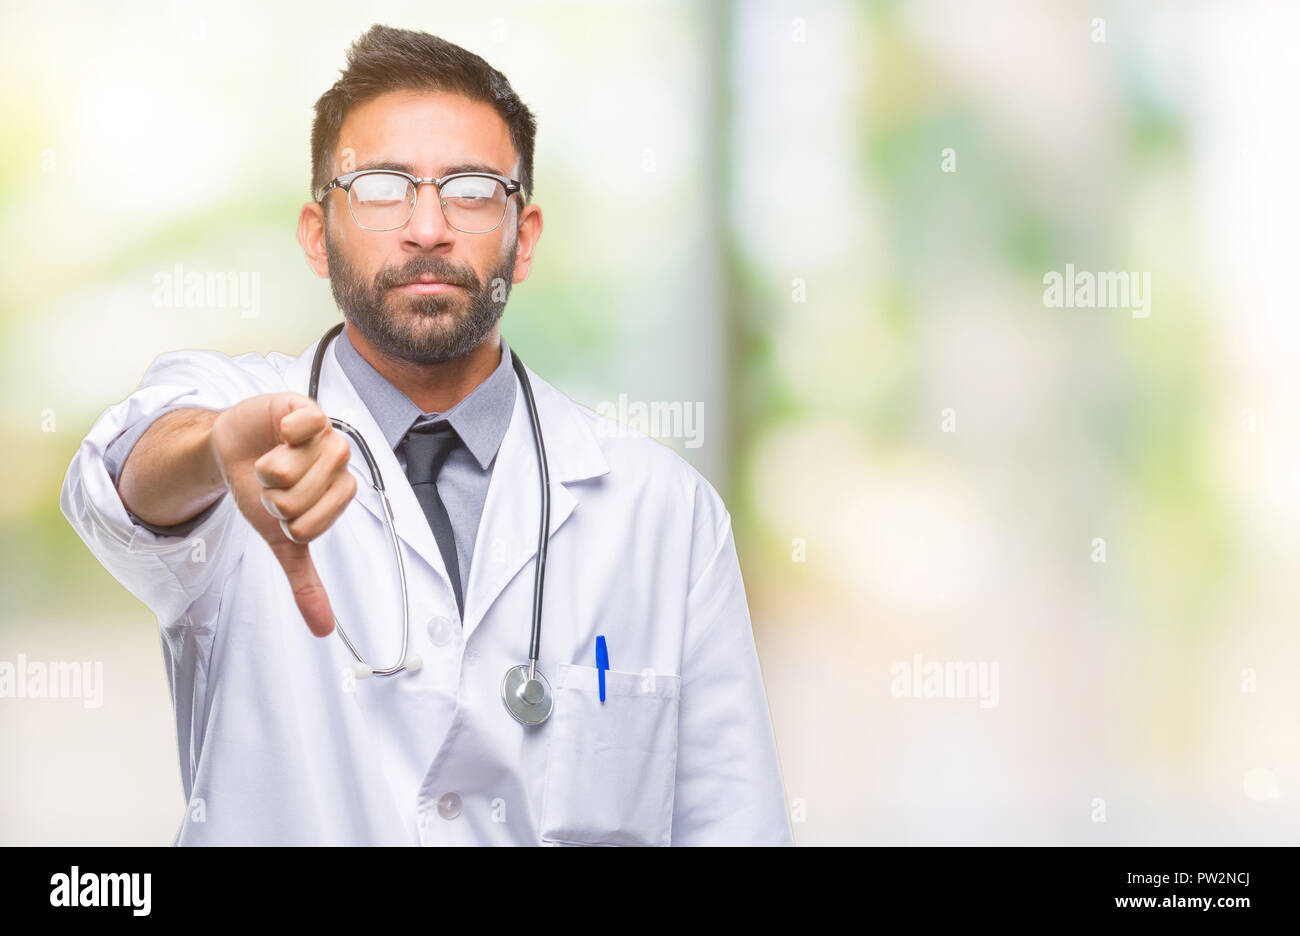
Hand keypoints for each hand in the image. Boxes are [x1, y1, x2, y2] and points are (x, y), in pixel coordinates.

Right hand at [209, 393, 356, 636]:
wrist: (234, 449)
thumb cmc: (263, 490)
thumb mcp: (281, 540)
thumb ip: (305, 581)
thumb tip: (324, 630)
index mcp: (339, 493)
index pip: (313, 524)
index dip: (284, 520)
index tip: (279, 509)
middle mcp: (337, 463)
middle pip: (304, 495)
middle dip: (274, 496)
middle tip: (271, 483)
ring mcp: (324, 433)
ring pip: (300, 464)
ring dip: (272, 469)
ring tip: (270, 460)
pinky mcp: (305, 408)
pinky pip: (306, 422)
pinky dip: (284, 432)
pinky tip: (279, 432)